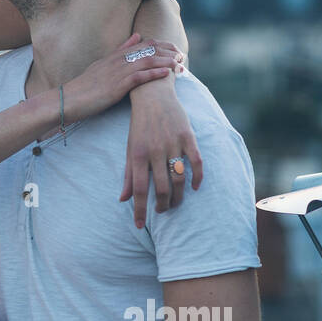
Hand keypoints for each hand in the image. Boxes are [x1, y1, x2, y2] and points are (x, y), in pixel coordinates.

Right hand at [64, 34, 179, 121]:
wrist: (69, 99)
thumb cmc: (85, 86)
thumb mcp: (102, 64)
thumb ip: (120, 51)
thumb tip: (136, 36)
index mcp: (115, 56)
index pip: (144, 44)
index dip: (162, 46)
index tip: (174, 50)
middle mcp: (118, 61)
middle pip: (149, 51)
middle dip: (168, 52)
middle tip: (183, 56)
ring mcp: (117, 73)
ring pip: (147, 62)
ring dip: (166, 62)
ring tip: (180, 64)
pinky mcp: (117, 86)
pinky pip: (139, 77)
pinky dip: (155, 74)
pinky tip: (167, 73)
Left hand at [120, 75, 202, 228]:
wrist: (153, 95)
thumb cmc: (139, 126)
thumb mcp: (130, 149)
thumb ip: (129, 175)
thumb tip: (123, 199)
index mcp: (137, 154)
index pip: (139, 189)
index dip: (139, 210)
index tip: (139, 225)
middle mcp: (155, 150)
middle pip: (161, 188)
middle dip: (163, 205)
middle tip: (163, 211)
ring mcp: (172, 143)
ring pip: (179, 178)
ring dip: (178, 196)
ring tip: (175, 203)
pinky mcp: (188, 137)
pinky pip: (197, 162)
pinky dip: (198, 178)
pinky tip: (194, 188)